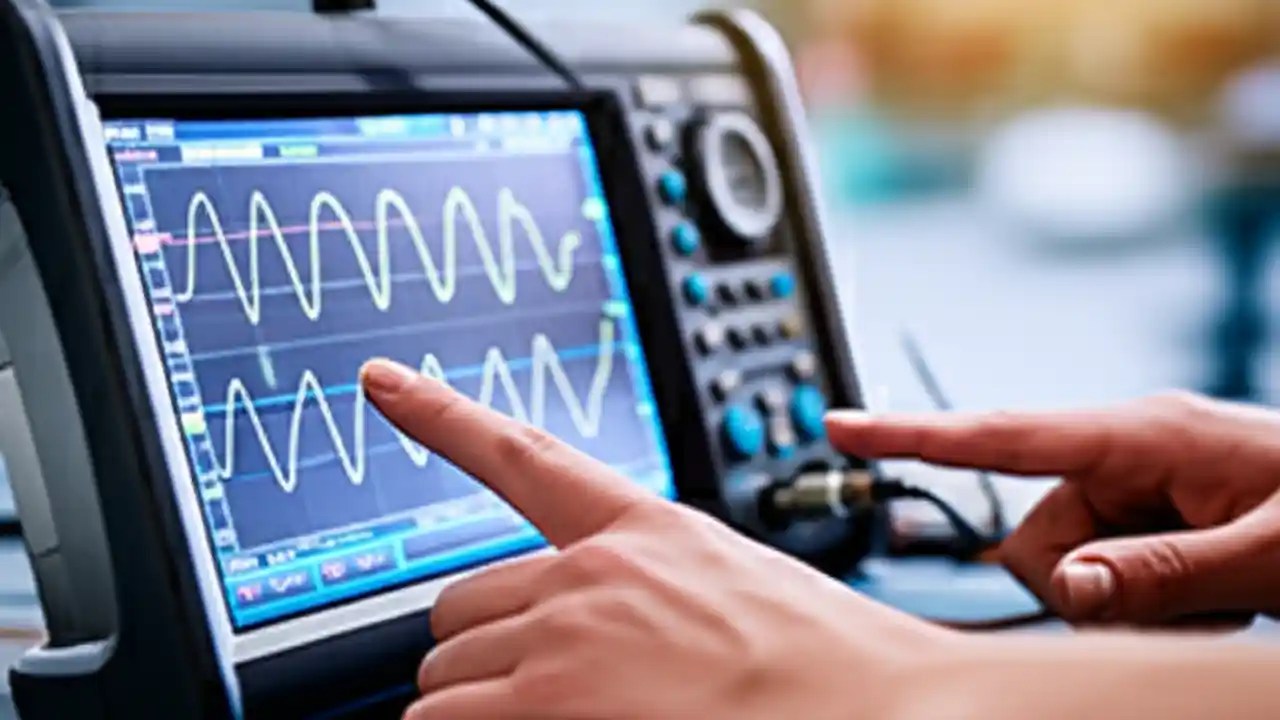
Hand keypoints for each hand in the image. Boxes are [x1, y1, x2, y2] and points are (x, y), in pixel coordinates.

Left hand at [360, 358, 953, 719]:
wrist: (875, 706)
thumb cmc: (823, 660)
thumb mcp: (731, 584)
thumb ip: (648, 584)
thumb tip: (603, 616)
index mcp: (639, 529)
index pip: (518, 452)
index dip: (439, 412)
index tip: (386, 380)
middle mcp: (588, 575)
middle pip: (459, 602)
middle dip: (477, 647)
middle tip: (524, 683)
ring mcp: (564, 642)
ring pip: (446, 671)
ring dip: (469, 702)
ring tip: (537, 718)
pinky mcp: (549, 707)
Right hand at [827, 391, 1279, 625]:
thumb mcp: (1265, 555)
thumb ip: (1156, 573)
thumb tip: (1062, 586)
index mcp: (1143, 432)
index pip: (1004, 433)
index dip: (915, 433)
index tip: (842, 427)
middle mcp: (1132, 448)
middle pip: (1039, 526)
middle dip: (1076, 580)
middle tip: (1157, 600)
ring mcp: (1147, 479)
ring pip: (1072, 554)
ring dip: (1118, 592)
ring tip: (1208, 595)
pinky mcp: (1160, 508)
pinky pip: (1109, 560)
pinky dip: (1139, 590)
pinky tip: (1203, 590)